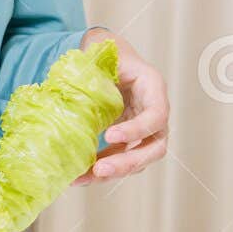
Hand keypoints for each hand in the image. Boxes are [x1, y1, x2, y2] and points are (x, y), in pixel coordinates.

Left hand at [72, 26, 169, 183]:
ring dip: (111, 172)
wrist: (108, 61)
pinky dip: (100, 170)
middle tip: (99, 169)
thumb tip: (76, 87)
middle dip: (127, 162)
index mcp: (153, 88)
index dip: (136, 130)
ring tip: (81, 178)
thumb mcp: (103, 53)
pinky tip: (79, 175)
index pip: (156, 115)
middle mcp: (155, 113)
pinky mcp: (129, 143)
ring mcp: (144, 131)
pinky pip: (120, 161)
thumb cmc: (108, 54)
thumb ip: (95, 67)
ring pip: (138, 161)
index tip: (109, 135)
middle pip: (154, 148)